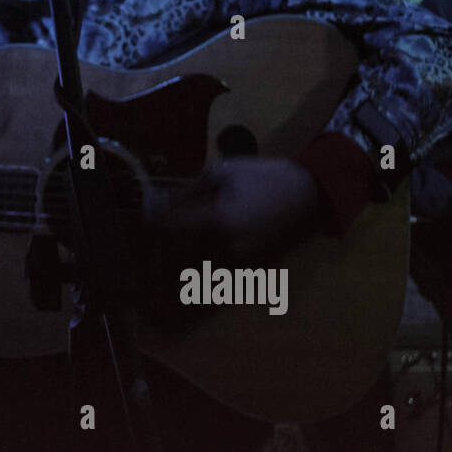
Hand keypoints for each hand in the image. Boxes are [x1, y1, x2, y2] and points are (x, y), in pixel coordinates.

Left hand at [155, 157, 321, 268]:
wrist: (308, 194)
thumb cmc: (264, 177)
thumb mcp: (222, 172)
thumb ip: (187, 189)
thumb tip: (158, 200)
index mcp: (218, 221)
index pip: (169, 227)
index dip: (150, 223)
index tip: (142, 216)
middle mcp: (225, 248)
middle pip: (176, 253)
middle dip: (159, 244)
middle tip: (149, 234)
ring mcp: (237, 263)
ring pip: (193, 270)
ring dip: (174, 263)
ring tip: (164, 251)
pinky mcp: (247, 270)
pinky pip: (213, 279)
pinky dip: (196, 276)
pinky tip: (186, 268)